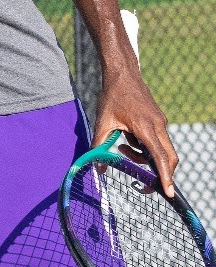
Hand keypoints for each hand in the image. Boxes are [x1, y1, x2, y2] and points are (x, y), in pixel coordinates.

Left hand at [93, 70, 178, 196]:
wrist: (122, 74)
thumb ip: (99, 146)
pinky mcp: (158, 121)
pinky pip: (157, 140)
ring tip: (123, 148)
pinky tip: (127, 139)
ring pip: (163, 150)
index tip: (169, 192)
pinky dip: (146, 147)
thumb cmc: (112, 97)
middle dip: (160, 173)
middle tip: (145, 183)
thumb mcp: (102, 122)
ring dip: (146, 157)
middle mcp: (158, 126)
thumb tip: (97, 167)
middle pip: (169, 158)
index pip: (160, 158)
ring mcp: (160, 123)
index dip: (165, 176)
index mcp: (146, 128)